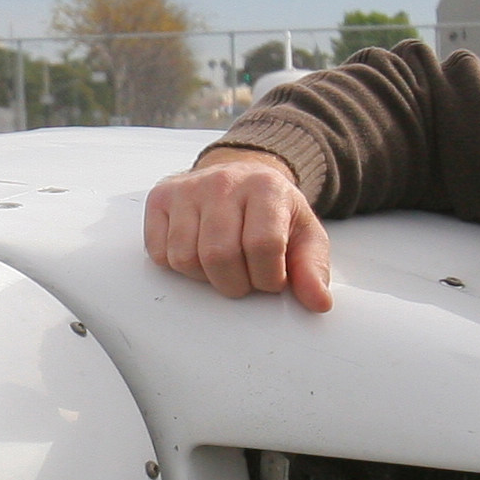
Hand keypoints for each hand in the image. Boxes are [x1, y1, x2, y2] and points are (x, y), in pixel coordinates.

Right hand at [144, 150, 333, 310]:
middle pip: (219, 255)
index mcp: (266, 187)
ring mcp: (187, 188)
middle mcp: (223, 181)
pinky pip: (160, 253)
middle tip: (246, 278)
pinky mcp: (160, 198)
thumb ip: (313, 268)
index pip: (263, 246)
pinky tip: (199, 254)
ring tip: (223, 265)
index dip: (268, 278)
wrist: (241, 178)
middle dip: (235, 284)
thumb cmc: (273, 213)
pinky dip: (178, 266)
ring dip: (206, 277)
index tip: (272, 280)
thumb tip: (318, 302)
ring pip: (185, 258)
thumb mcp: (304, 235)